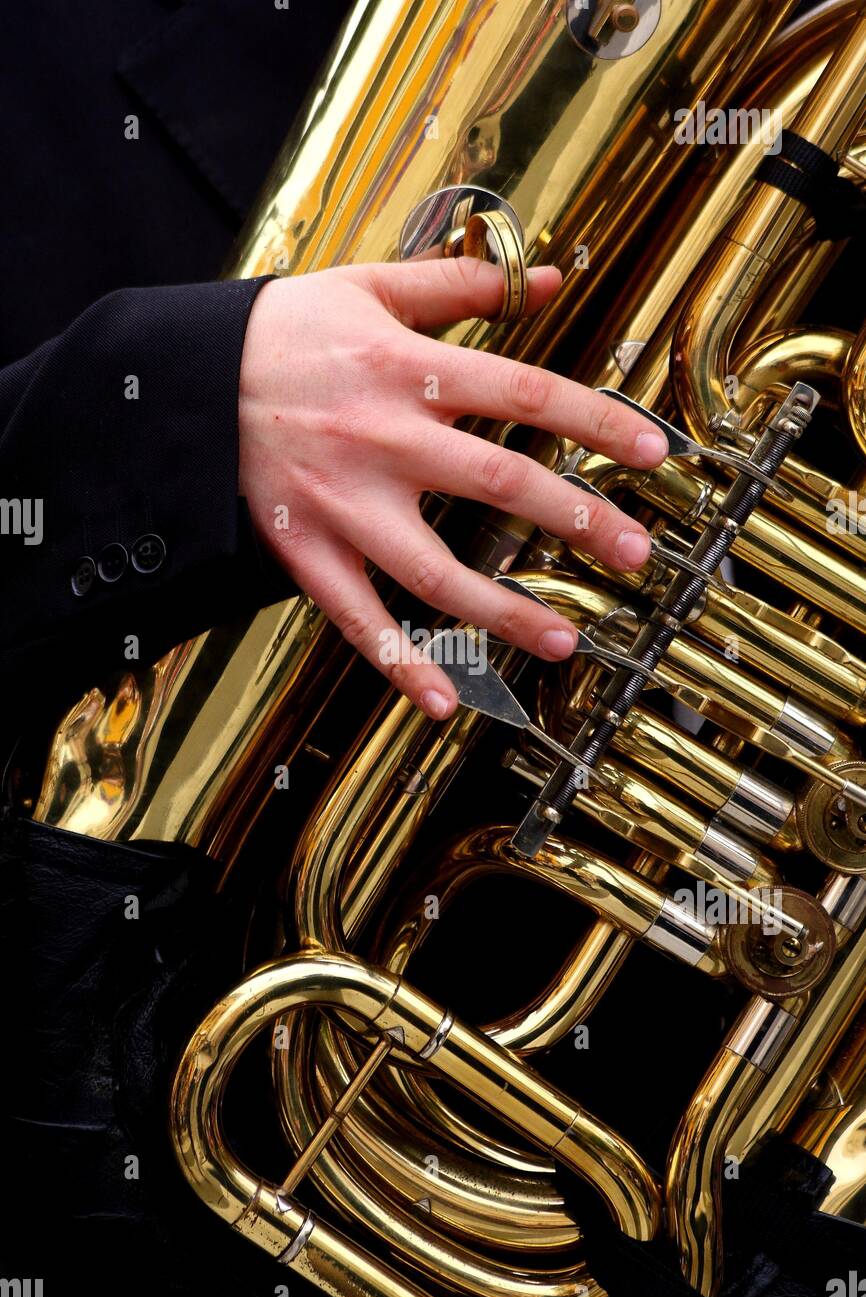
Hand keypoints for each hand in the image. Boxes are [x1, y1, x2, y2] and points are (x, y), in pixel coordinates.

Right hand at [238, 258, 667, 718]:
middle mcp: (383, 439)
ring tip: (564, 639)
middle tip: (635, 553)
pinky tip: (443, 701)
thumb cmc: (283, 333)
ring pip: (436, 569)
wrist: (183, 379)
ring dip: (504, 611)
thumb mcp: (370, 287)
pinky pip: (356, 617)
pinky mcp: (306, 551)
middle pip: (498, 482)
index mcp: (408, 370)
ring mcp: (344, 504)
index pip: (525, 393)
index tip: (654, 453)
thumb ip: (463, 287)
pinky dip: (398, 663)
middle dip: (576, 519)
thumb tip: (548, 280)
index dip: (598, 423)